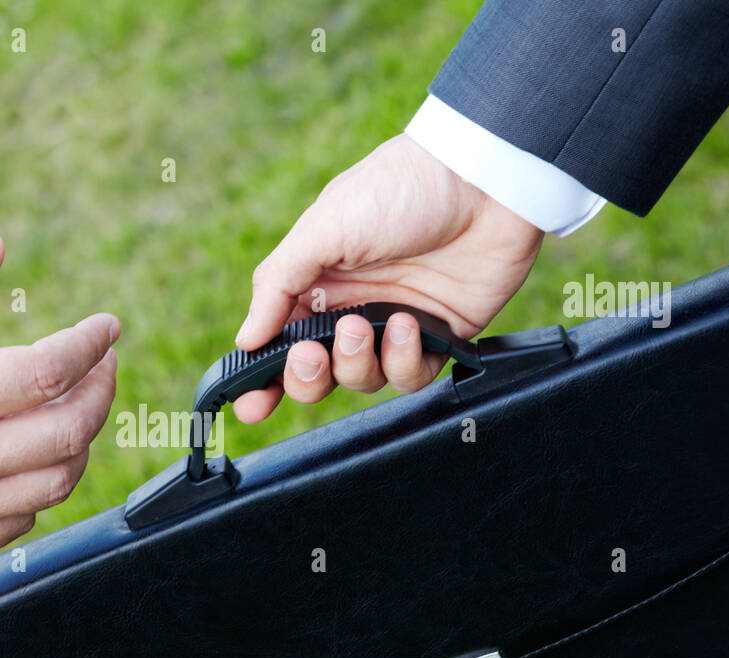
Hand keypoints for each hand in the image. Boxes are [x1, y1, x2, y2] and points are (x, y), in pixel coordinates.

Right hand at [0, 234, 118, 564]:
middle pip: (71, 430)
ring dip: (83, 439)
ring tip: (76, 405)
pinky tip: (35, 454)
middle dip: (102, 389)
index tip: (106, 328)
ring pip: (59, 482)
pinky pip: (25, 520)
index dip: (91, 345)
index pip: (49, 371)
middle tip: (102, 364)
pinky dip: (46, 484)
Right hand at [233, 134, 543, 421]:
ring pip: (361, 379)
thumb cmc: (397, 189)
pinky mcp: (439, 336)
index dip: (261, 379)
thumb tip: (245, 340)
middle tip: (312, 354)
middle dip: (307, 376)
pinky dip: (404, 360)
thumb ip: (277, 286)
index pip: (278, 342)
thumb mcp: (321, 229)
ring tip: (365, 326)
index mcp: (315, 283)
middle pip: (316, 373)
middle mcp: (351, 307)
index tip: (250, 404)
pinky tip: (410, 325)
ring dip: (356, 363)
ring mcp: (394, 324)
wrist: (482, 180)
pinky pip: (410, 376)